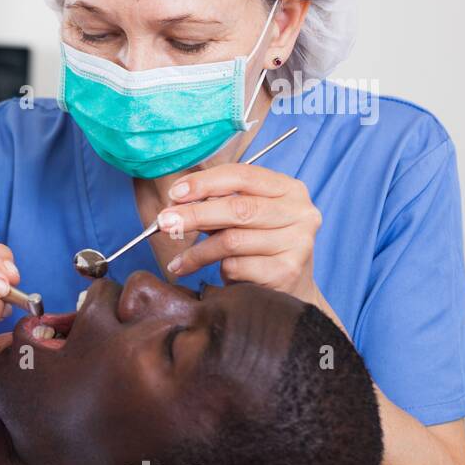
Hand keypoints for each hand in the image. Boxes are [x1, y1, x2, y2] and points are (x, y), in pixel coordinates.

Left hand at [157, 163, 321, 300]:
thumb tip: (175, 203)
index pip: (243, 175)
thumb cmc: (259, 248)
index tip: (174, 193)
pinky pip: (237, 266)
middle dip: (194, 215)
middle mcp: (300, 213)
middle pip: (237, 208)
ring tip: (178, 260)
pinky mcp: (287, 271)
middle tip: (164, 223)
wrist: (289, 289)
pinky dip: (215, 269)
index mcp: (288, 189)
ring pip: (232, 240)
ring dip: (197, 251)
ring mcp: (298, 243)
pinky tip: (207, 274)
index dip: (205, 182)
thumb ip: (216, 205)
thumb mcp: (243, 219)